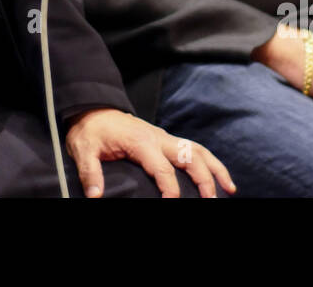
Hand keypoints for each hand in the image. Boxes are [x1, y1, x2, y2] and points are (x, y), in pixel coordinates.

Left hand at [64, 108, 234, 197]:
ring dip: (215, 169)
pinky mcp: (166, 140)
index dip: (170, 189)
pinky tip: (219, 178)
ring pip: (197, 151)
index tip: (173, 203)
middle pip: (189, 157)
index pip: (161, 168)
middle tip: (211, 200)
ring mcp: (165, 138)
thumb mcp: (84, 151)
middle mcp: (158, 138)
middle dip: (204, 179)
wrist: (94, 110)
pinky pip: (193, 149)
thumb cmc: (90, 131)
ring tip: (229, 189)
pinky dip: (209, 162)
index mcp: (140, 142)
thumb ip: (90, 173)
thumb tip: (94, 196)